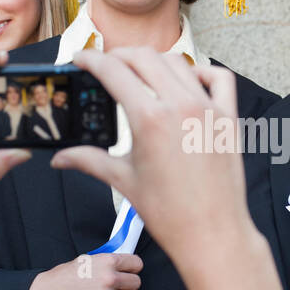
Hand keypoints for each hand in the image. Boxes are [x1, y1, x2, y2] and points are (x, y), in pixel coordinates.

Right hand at [24, 253, 143, 289]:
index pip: (137, 264)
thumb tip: (123, 263)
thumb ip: (105, 262)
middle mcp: (109, 280)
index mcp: (106, 262)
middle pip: (136, 283)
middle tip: (117, 288)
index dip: (133, 269)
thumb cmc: (61, 278)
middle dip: (128, 286)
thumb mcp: (84, 260)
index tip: (130, 272)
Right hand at [50, 48, 260, 274]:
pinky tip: (186, 81)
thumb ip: (89, 160)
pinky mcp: (228, 118)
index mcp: (149, 119)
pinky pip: (218, 78)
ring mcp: (208, 109)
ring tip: (140, 73)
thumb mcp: (124, 181)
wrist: (212, 234)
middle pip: (143, 57)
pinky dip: (200, 71)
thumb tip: (60, 158)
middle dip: (119, 55)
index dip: (91, 59)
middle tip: (105, 65)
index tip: (81, 58)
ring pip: (178, 62)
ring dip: (154, 61)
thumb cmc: (170, 214)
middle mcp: (180, 106)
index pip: (113, 71)